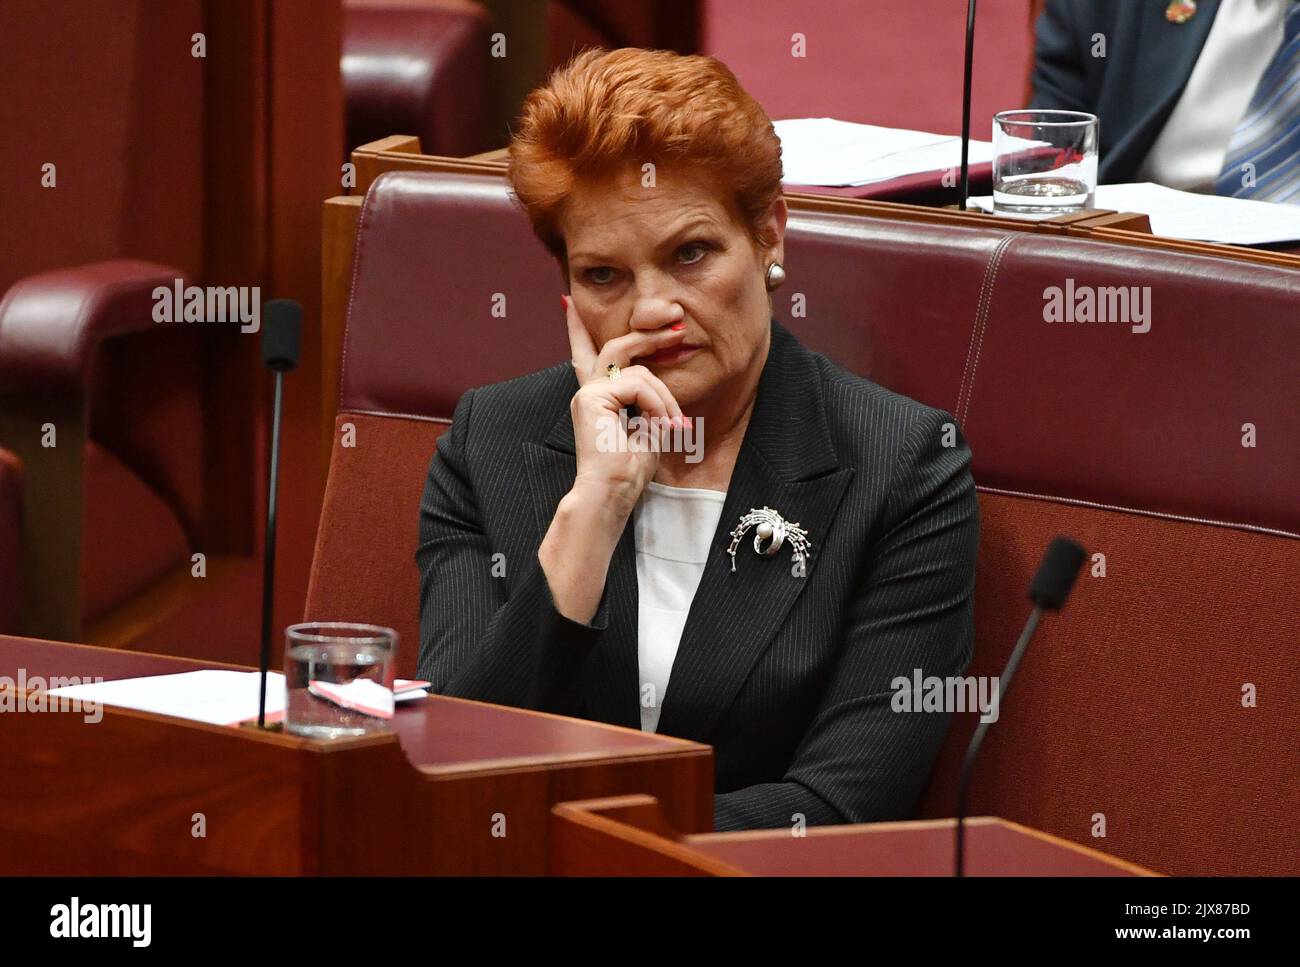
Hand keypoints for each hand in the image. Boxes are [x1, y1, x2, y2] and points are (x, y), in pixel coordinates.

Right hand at [536, 295, 687, 624]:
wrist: (611, 493)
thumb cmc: (630, 471)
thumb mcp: (649, 427)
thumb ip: (650, 400)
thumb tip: (658, 380)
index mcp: (597, 399)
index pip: (585, 355)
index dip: (576, 329)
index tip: (566, 302)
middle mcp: (588, 391)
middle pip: (618, 347)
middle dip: (648, 335)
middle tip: (677, 328)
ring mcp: (587, 392)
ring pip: (637, 369)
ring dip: (664, 396)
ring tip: (675, 424)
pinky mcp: (592, 397)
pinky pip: (638, 383)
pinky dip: (657, 403)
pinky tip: (661, 425)